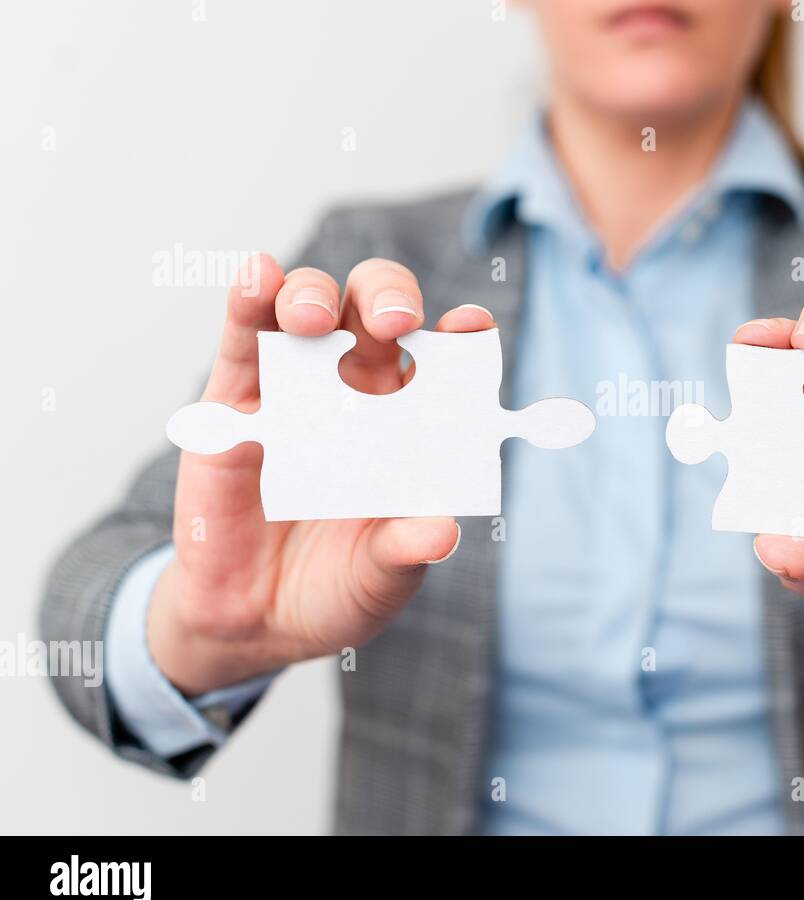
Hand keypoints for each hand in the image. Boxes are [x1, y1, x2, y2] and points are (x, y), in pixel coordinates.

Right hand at [149, 255, 491, 694]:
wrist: (255, 622)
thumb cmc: (338, 588)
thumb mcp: (380, 578)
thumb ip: (404, 551)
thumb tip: (440, 533)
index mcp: (416, 421)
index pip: (446, 361)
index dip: (463, 336)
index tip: (471, 326)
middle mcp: (361, 390)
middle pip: (378, 313)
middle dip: (389, 300)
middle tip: (396, 322)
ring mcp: (298, 387)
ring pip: (311, 309)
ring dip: (314, 295)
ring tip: (313, 317)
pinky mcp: (236, 400)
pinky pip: (244, 337)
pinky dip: (250, 299)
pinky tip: (258, 277)